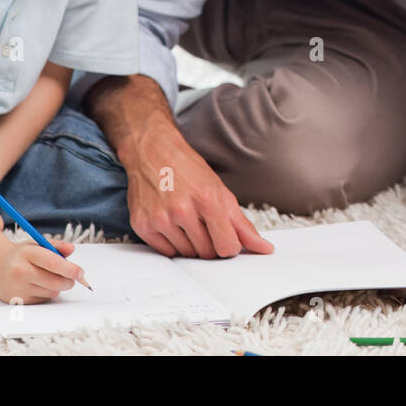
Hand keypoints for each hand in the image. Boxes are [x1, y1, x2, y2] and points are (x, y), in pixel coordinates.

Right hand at [0, 239, 83, 304]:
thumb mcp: (37, 244)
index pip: (52, 263)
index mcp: (27, 254)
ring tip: (48, 277)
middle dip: (69, 281)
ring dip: (57, 287)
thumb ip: (56, 245)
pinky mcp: (17, 300)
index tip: (81, 273)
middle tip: (73, 277)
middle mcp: (20, 271)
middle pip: (55, 282)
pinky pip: (43, 300)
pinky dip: (47, 294)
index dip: (70, 269)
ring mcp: (18, 288)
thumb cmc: (21, 254)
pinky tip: (37, 285)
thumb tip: (71, 249)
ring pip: (51, 292)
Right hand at [123, 119, 273, 259]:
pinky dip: (173, 243)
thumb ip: (242, 224)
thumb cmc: (188, 169)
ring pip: (186, 254)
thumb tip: (263, 248)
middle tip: (204, 224)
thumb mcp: (221, 191)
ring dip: (191, 244)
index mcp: (207, 199)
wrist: (153, 151)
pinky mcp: (142, 225)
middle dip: (211, 243)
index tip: (227, 238)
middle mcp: (182, 209)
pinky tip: (172, 224)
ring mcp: (160, 218)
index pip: (227, 247)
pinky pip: (166, 252)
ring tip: (187, 220)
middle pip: (207, 253)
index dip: (230, 246)